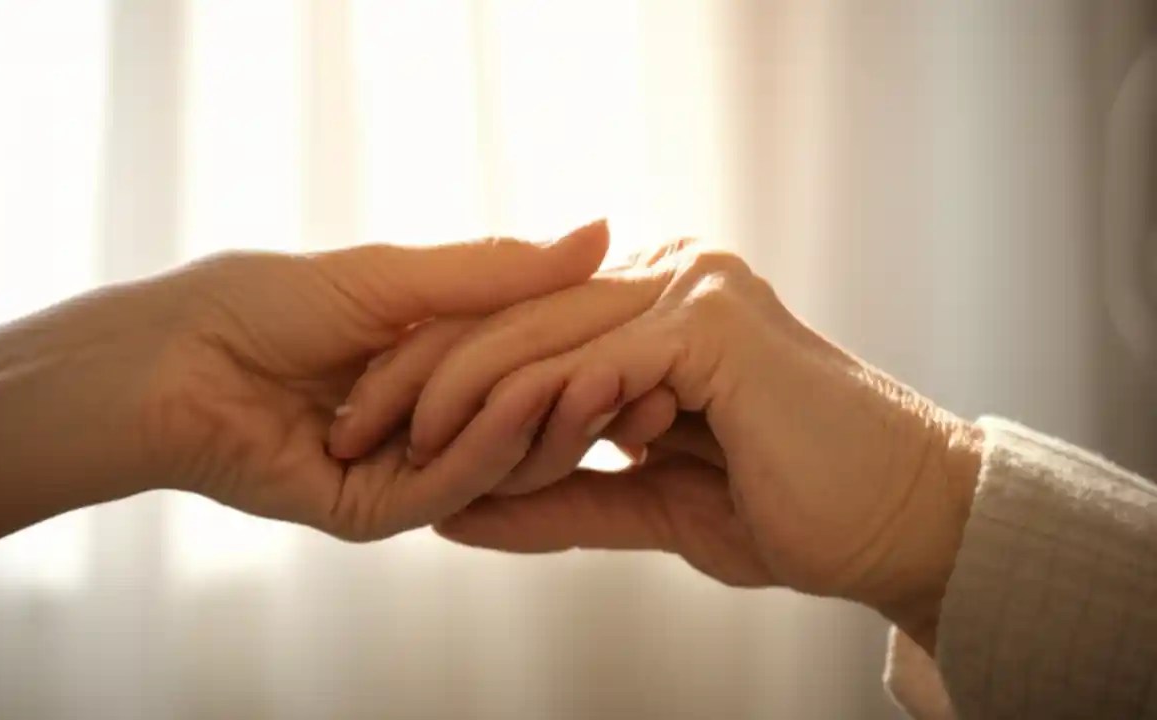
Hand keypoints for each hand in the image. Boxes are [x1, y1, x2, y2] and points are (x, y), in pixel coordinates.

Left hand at [0, 222, 610, 588]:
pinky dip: (488, 449)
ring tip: (597, 384)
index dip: (590, 355)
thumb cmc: (264, 303)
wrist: (170, 354)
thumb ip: (499, 273)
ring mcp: (400, 477)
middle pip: (529, 428)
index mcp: (436, 374)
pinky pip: (448, 490)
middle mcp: (426, 430)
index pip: (534, 371)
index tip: (652, 330)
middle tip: (649, 376)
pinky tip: (524, 408)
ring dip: (550, 426)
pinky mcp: (369, 512)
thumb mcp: (400, 279)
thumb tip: (603, 234)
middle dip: (585, 402)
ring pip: (500, 468)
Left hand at [332, 240, 982, 649]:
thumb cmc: (785, 512)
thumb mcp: (648, 506)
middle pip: (514, 320)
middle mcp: (665, 278)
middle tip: (350, 431)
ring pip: (542, 336)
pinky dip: (533, 408)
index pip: (522, 330)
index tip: (377, 434)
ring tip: (399, 445)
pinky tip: (479, 448)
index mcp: (650, 308)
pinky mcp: (710, 322)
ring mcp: (690, 288)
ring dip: (462, 395)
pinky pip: (595, 364)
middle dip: (425, 379)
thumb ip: (556, 499)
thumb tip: (454, 515)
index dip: (441, 378)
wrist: (897, 523)